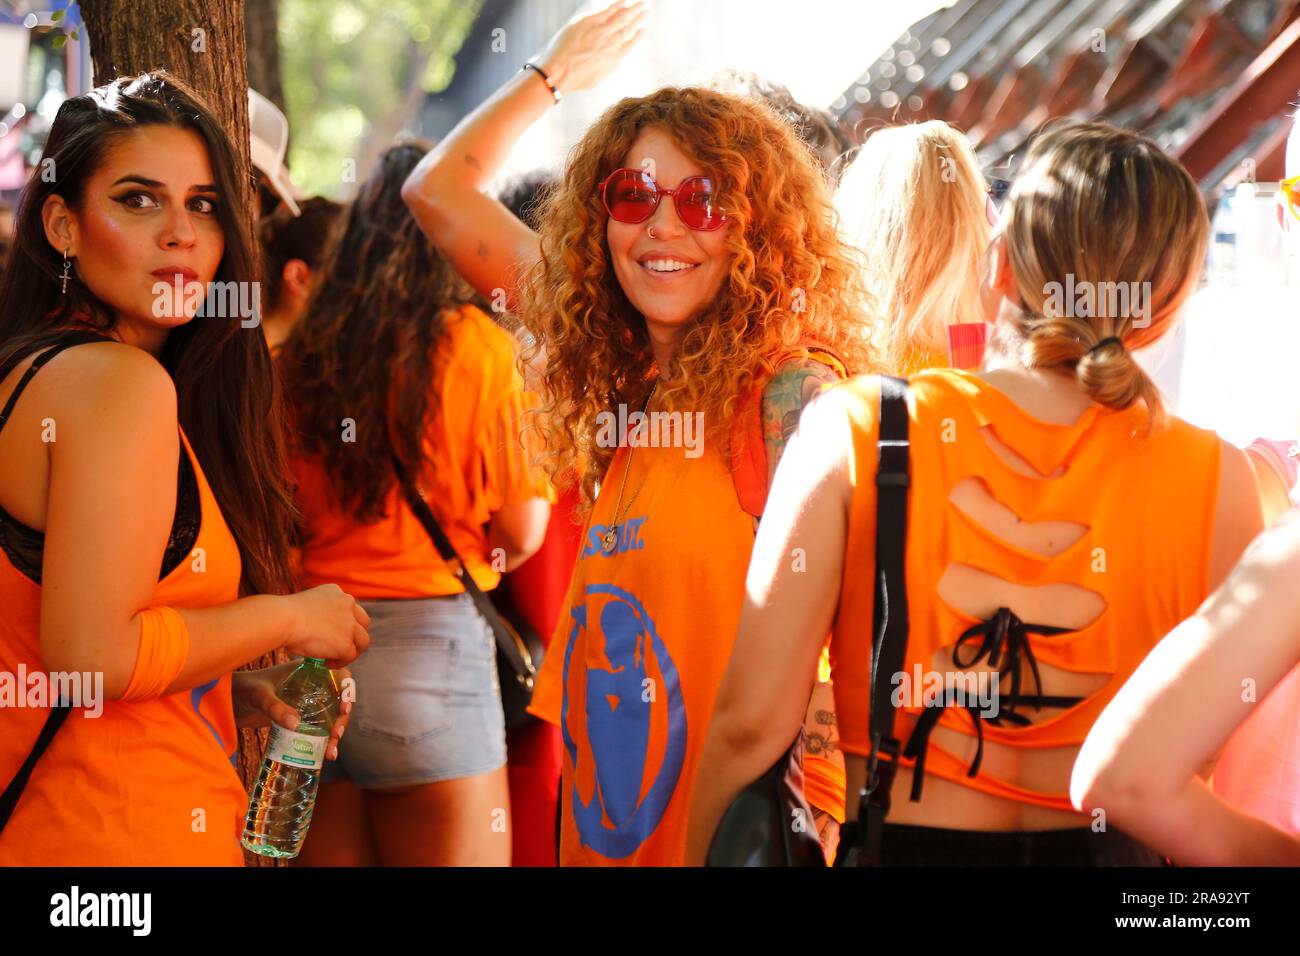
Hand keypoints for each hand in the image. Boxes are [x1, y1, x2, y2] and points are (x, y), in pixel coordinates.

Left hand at [233, 662, 353, 760]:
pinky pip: (317, 730)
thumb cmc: (242, 689)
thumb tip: (296, 724)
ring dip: (334, 734)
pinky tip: (326, 755)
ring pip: (330, 718)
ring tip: (331, 751)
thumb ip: (276, 708)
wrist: (226, 701)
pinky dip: (323, 742)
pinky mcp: (298, 720)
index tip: (345, 707)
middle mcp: (311, 687)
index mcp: (307, 671)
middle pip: (337, 701)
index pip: (337, 675)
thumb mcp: (260, 696)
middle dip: (341, 719)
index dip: (347, 690)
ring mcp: (305, 705)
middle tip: (336, 733)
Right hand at [283, 584, 369, 667]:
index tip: (334, 632)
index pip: (349, 608)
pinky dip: (341, 662)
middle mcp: (347, 605)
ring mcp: (349, 625)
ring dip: (352, 651)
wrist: (283, 619)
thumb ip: (319, 611)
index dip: (345, 622)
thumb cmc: (284, 614)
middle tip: (342, 646)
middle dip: (355, 635)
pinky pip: (350, 656)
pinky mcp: (346, 643)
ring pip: (362, 641)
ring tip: (337, 658)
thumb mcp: (306, 603)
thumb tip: (316, 627)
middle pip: (363, 623)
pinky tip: (328, 664)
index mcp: (336, 592)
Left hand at [535, 0, 645, 93]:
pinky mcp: (591, 22)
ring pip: (622, 17)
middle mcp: (612, 43)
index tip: (642, 29)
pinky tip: (625, 0)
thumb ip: (609, 69)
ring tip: (641, 3)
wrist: (560, 72)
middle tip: (645, 10)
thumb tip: (619, 65)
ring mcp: (602, 31)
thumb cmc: (575, 79)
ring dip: (633, 9)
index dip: (637, 35)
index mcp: (615, 58)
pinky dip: (618, 4)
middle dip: (638, 17)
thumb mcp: (597, 80)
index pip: (630, 43)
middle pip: (629, 27)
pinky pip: (609, 10)